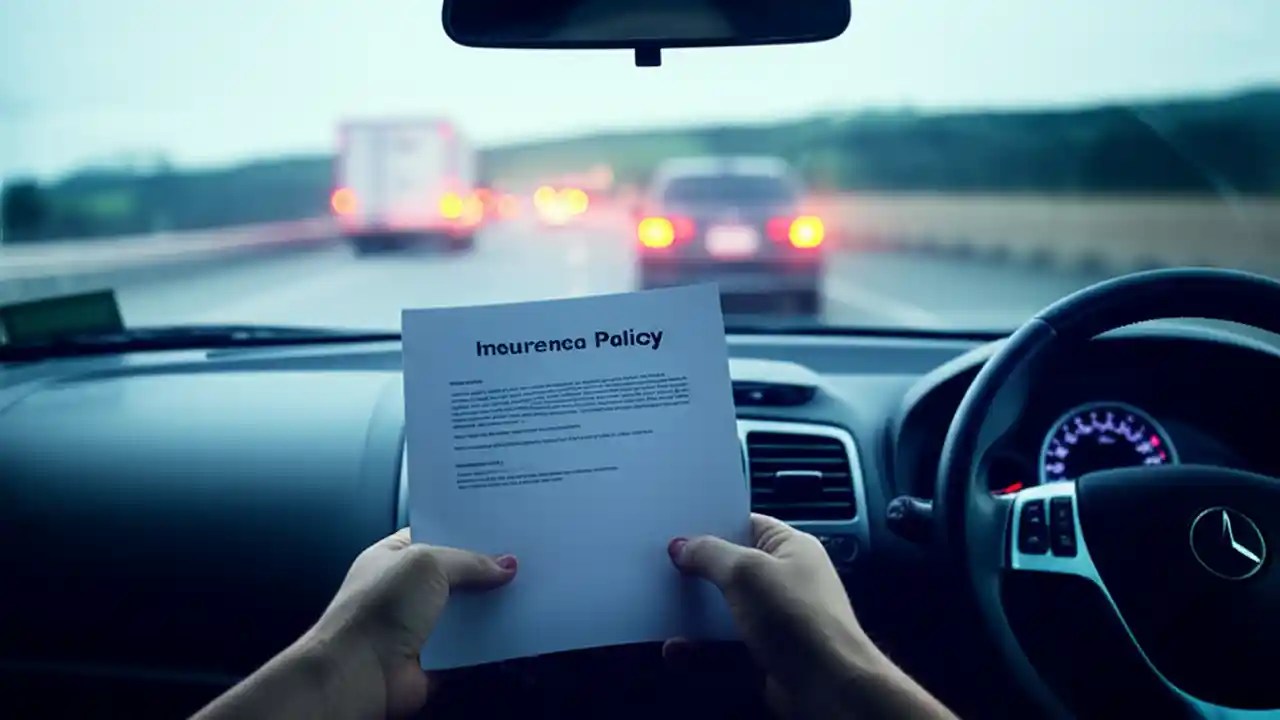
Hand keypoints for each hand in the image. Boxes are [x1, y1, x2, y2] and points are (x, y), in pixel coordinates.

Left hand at [305, 529, 516, 718]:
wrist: (360, 673)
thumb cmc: (382, 608)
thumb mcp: (427, 564)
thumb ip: (470, 561)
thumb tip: (507, 565)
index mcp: (394, 556)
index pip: (436, 535)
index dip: (467, 530)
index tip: (502, 525)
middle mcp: (407, 589)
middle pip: (457, 573)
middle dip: (487, 568)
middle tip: (527, 555)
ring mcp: (422, 625)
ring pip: (468, 609)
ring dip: (494, 603)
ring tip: (532, 587)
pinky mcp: (438, 657)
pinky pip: (472, 643)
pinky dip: (492, 637)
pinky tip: (520, 624)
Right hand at [668, 514, 952, 719]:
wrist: (829, 686)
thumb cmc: (794, 616)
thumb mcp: (746, 572)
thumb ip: (710, 554)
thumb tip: (681, 545)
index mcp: (790, 547)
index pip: (747, 524)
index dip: (713, 524)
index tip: (675, 527)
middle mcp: (784, 580)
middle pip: (731, 569)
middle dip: (697, 571)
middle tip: (658, 567)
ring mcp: (775, 620)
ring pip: (724, 611)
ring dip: (694, 614)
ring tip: (659, 609)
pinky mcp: (764, 654)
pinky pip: (724, 646)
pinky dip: (700, 649)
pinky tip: (675, 650)